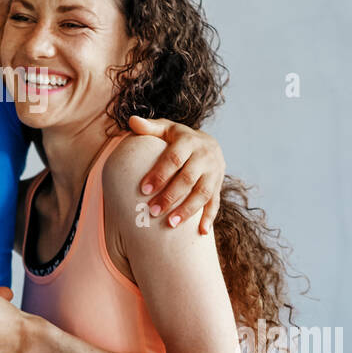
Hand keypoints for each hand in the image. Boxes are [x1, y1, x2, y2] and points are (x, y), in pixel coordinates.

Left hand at [127, 115, 224, 233]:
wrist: (208, 143)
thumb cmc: (177, 138)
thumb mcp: (165, 128)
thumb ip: (149, 127)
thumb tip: (131, 121)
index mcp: (189, 141)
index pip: (174, 159)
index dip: (160, 174)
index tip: (144, 190)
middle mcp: (205, 155)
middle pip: (188, 179)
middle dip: (170, 196)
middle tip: (153, 211)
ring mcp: (215, 171)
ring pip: (203, 193)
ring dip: (188, 210)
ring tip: (171, 224)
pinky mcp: (219, 185)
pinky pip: (216, 202)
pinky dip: (209, 217)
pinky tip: (200, 232)